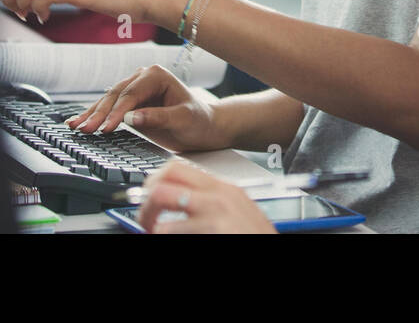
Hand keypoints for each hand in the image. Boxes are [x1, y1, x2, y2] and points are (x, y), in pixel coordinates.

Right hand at [66, 64, 229, 151]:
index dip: (116, 112)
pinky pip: (109, 109)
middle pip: (115, 96)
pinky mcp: (129, 103)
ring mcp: (134, 90)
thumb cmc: (198, 121)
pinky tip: (79, 122)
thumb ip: (158, 117)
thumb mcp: (182, 120)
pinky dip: (95, 116)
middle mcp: (143, 78)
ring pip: (108, 101)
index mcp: (156, 75)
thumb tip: (130, 118)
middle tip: (84, 129)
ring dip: (91, 114)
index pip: (131, 94)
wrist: (203, 128)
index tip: (106, 128)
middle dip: (99, 114)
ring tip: (75, 126)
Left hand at [138, 158, 275, 233]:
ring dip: (149, 217)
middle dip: (147, 196)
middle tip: (146, 219)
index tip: (150, 200)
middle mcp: (218, 193)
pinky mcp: (215, 227)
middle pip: (166, 175)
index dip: (156, 182)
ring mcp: (216, 210)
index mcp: (223, 187)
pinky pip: (170, 227)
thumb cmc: (254, 238)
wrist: (273, 251)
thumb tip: (178, 202)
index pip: (178, 168)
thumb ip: (210, 202)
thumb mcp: (236, 212)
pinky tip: (168, 238)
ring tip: (152, 232)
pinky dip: (162, 234)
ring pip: (162, 196)